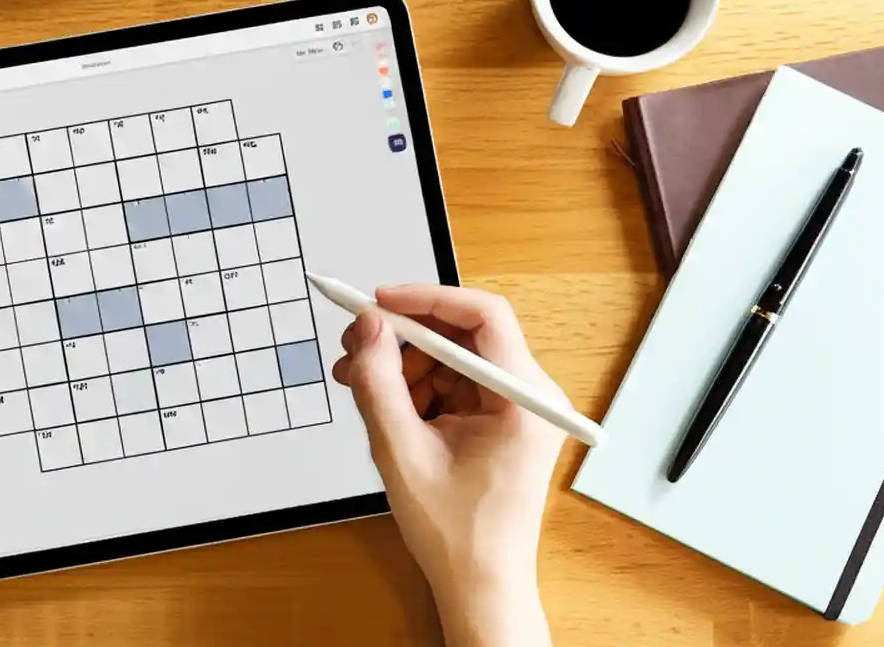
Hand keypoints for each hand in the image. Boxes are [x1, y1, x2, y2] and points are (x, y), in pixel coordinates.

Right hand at [333, 285, 567, 646]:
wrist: (480, 584)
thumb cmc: (458, 534)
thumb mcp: (402, 453)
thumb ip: (379, 385)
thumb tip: (368, 328)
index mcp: (524, 400)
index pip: (483, 316)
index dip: (427, 299)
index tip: (380, 302)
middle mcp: (528, 396)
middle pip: (463, 334)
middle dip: (404, 338)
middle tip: (356, 346)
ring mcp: (514, 407)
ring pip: (451, 358)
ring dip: (403, 366)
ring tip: (359, 384)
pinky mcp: (497, 420)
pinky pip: (452, 383)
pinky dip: (415, 388)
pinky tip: (384, 405)